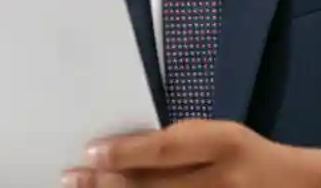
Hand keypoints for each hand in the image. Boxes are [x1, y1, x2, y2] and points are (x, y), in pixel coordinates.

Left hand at [62, 119, 320, 187]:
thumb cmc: (247, 155)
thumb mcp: (219, 136)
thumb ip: (177, 144)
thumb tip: (119, 154)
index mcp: (226, 143)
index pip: (168, 149)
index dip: (126, 152)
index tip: (91, 152)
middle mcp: (225, 182)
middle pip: (158, 187)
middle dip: (110, 184)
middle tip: (74, 179)